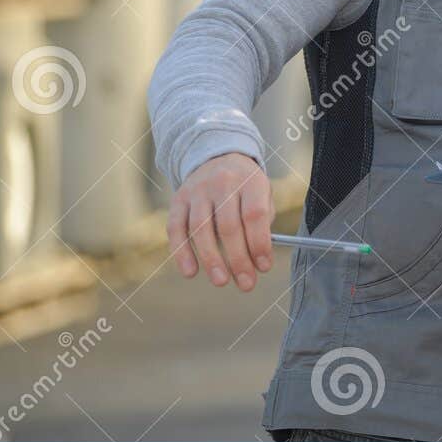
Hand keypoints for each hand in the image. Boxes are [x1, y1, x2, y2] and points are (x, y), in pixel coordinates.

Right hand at [167, 152, 273, 291]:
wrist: (217, 157)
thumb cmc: (246, 187)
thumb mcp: (263, 194)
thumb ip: (262, 224)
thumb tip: (258, 261)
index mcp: (251, 181)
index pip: (255, 214)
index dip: (259, 243)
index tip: (264, 267)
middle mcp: (223, 183)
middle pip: (229, 226)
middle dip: (238, 259)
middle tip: (246, 284)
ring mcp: (197, 191)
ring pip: (201, 229)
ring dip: (211, 259)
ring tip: (222, 282)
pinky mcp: (177, 200)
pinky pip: (176, 229)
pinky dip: (182, 252)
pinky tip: (190, 272)